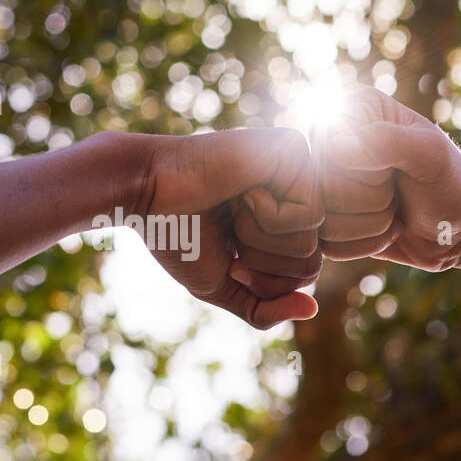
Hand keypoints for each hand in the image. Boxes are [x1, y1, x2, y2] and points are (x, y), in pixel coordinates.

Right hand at [123, 128, 323, 328]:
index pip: (307, 273)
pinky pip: (308, 213)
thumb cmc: (179, 235)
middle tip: (231, 237)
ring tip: (233, 209)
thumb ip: (264, 308)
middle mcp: (297, 194)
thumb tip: (312, 310)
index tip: (231, 262)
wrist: (147, 193)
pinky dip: (267, 216)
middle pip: (313, 262)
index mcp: (285, 220)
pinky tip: (242, 191)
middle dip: (264, 266)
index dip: (265, 283)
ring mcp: (300, 170)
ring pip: (311, 241)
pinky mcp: (296, 151)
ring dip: (260, 240)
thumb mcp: (223, 285)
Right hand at [320, 86, 460, 271]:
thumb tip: (334, 148)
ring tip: (394, 210)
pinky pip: (327, 245)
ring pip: (323, 221)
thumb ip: (388, 142)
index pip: (329, 149)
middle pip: (323, 189)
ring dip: (370, 225)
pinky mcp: (325, 220)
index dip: (368, 171)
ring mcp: (322, 182)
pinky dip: (365, 244)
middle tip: (397, 192)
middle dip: (372, 201)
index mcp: (351, 107)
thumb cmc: (449, 183)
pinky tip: (386, 229)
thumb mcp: (429, 155)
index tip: (397, 167)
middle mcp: (329, 140)